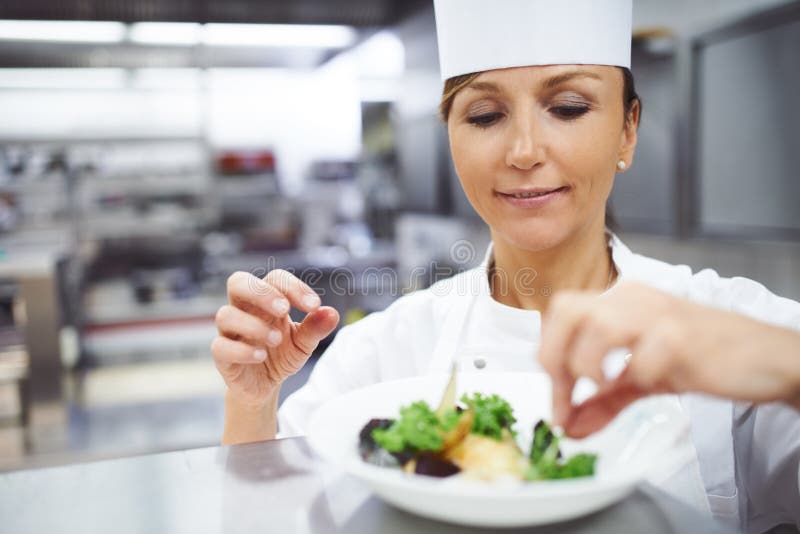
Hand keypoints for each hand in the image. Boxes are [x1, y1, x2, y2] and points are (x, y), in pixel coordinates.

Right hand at [212, 269, 339, 407]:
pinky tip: (261, 356)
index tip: (314, 306)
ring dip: (254, 325)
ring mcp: (230, 332)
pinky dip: (241, 350)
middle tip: (284, 310)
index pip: (274, 279)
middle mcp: (244, 310)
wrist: (265, 385)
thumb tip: (332, 313)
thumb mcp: (303, 343)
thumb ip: (315, 328)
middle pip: (238, 282)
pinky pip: (220, 347)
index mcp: (265, 301)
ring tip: (276, 340)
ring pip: (226, 315)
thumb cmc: (282, 355)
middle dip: (261, 292)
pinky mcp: (222, 356)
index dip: (294, 287)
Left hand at [539, 281, 799, 437]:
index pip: (560, 313)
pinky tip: (646, 383)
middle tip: (567, 390)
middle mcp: (633, 299)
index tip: (557, 397)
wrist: (767, 357)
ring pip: (598, 325)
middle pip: (566, 308)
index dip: (548, 354)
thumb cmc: (703, 357)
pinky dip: (637, 375)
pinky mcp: (685, 337)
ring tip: (600, 386)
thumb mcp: (642, 379)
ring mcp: (659, 314)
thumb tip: (567, 425)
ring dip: (587, 364)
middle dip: (554, 354)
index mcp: (618, 302)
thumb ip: (603, 401)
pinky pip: (646, 354)